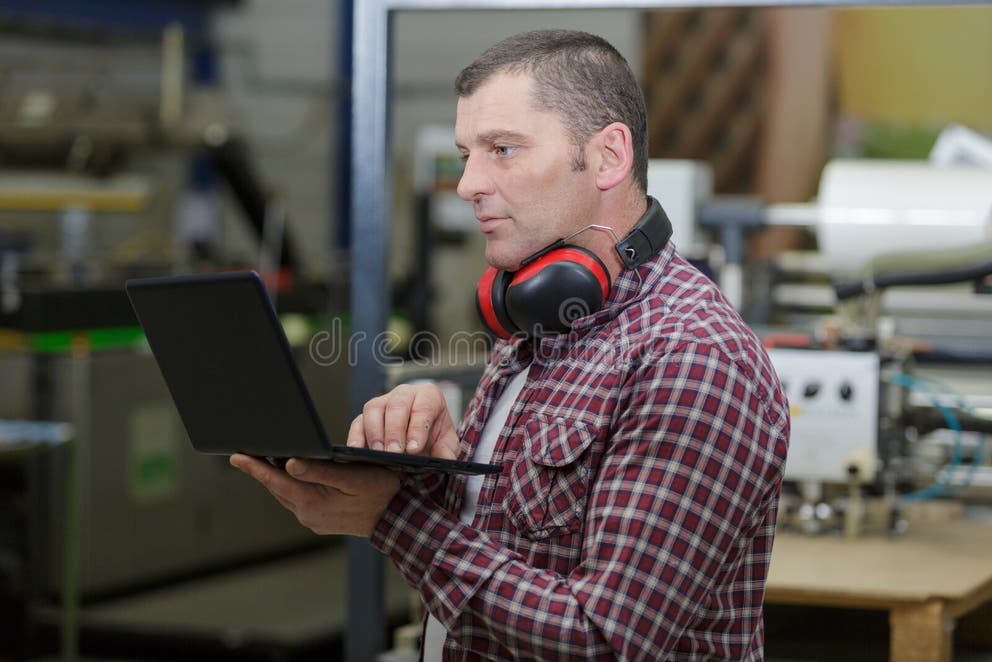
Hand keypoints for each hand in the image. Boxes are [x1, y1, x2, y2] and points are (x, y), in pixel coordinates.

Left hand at [229, 454, 399, 536]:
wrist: (397, 518)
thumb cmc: (379, 491)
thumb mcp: (351, 476)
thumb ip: (318, 471)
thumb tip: (289, 463)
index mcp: (312, 502)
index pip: (275, 481)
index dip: (254, 467)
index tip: (236, 456)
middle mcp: (307, 514)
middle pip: (277, 487)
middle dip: (262, 470)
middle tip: (247, 453)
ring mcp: (312, 520)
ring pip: (286, 494)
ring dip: (276, 479)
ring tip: (264, 460)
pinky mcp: (318, 521)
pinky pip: (297, 501)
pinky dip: (291, 487)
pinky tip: (291, 476)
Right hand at [347, 382, 458, 459]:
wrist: (423, 433)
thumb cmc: (434, 434)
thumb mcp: (447, 442)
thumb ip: (448, 451)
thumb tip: (446, 461)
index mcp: (428, 395)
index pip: (423, 407)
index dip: (417, 427)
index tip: (414, 448)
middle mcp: (405, 394)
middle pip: (397, 406)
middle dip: (395, 431)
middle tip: (395, 452)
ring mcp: (384, 401)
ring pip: (374, 408)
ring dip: (375, 432)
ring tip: (378, 452)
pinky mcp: (367, 415)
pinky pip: (358, 420)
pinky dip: (356, 435)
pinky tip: (357, 449)